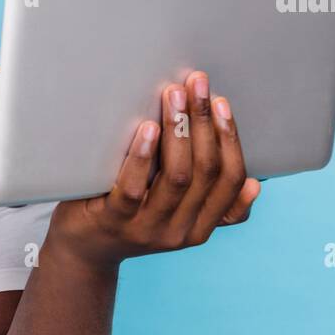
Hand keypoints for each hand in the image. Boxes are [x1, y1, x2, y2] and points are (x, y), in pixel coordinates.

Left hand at [46, 70, 261, 269]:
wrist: (82, 251)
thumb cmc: (130, 218)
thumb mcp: (175, 216)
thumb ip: (207, 199)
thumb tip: (252, 183)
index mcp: (200, 226)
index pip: (230, 180)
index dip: (230, 139)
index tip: (222, 103)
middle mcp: (179, 232)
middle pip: (206, 172)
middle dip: (205, 122)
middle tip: (197, 84)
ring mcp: (146, 229)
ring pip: (177, 177)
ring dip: (179, 130)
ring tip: (173, 94)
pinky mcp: (114, 222)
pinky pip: (134, 187)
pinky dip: (143, 155)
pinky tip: (147, 127)